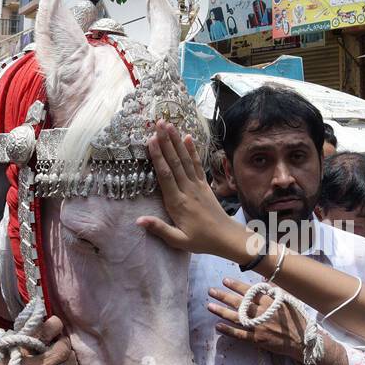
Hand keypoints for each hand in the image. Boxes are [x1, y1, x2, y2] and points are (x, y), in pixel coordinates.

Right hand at [0, 316, 76, 364]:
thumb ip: (15, 345)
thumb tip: (30, 329)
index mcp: (20, 356)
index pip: (43, 334)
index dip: (53, 326)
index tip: (55, 324)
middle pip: (63, 349)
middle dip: (64, 343)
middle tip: (59, 342)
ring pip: (70, 364)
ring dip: (69, 357)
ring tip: (62, 356)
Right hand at [139, 120, 250, 261]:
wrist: (226, 237)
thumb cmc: (201, 241)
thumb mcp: (179, 240)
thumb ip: (159, 229)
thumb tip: (138, 221)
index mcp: (178, 203)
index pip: (166, 176)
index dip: (158, 157)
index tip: (152, 141)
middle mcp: (187, 190)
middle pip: (174, 162)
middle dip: (166, 142)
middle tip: (159, 123)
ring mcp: (197, 185)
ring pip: (185, 160)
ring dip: (177, 141)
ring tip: (170, 125)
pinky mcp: (205, 184)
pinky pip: (198, 165)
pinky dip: (193, 150)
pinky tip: (188, 137)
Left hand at [208, 277, 309, 362]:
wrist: (303, 340)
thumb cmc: (297, 319)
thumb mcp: (288, 300)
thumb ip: (275, 290)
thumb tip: (264, 279)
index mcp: (270, 301)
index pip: (249, 291)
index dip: (236, 285)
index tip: (224, 280)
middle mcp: (262, 313)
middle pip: (239, 303)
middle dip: (223, 296)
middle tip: (211, 291)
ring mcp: (258, 326)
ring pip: (236, 317)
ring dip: (221, 311)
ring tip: (210, 306)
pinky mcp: (258, 339)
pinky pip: (240, 335)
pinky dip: (228, 331)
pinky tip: (218, 326)